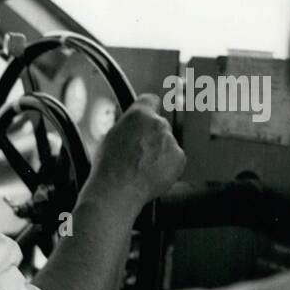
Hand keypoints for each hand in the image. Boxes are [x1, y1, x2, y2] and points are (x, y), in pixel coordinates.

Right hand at [86, 94, 185, 209]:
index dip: (147, 110)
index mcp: (139, 114)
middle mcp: (158, 124)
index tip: (146, 117)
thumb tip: (134, 127)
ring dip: (160, 152)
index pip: (150, 100)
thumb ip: (129, 126)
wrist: (118, 190)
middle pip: (159, 125)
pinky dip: (168, 166)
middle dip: (153, 136)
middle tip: (138, 153)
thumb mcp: (112, 135)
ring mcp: (171, 141)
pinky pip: (175, 158)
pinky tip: (152, 174)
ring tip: (142, 168)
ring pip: (168, 143)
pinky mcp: (180, 158)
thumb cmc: (109, 167)